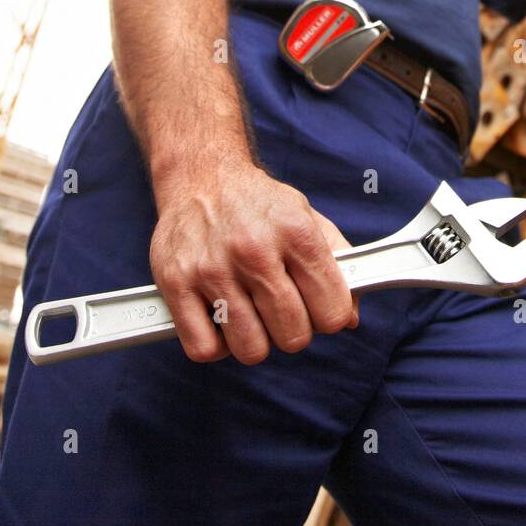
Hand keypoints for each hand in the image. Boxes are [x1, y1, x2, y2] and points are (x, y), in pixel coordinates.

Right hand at [149, 160, 359, 364]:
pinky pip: (204, 348)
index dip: (328, 317)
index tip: (317, 309)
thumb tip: (350, 317)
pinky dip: (216, 346)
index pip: (331, 311)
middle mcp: (255, 250)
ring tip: (249, 313)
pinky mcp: (176, 282)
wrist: (202, 176)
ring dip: (254, 340)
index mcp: (296, 233)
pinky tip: (219, 321)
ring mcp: (212, 268)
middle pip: (293, 335)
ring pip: (250, 348)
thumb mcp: (308, 219)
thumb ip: (338, 265)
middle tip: (279, 309)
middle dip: (292, 330)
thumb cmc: (260, 205)